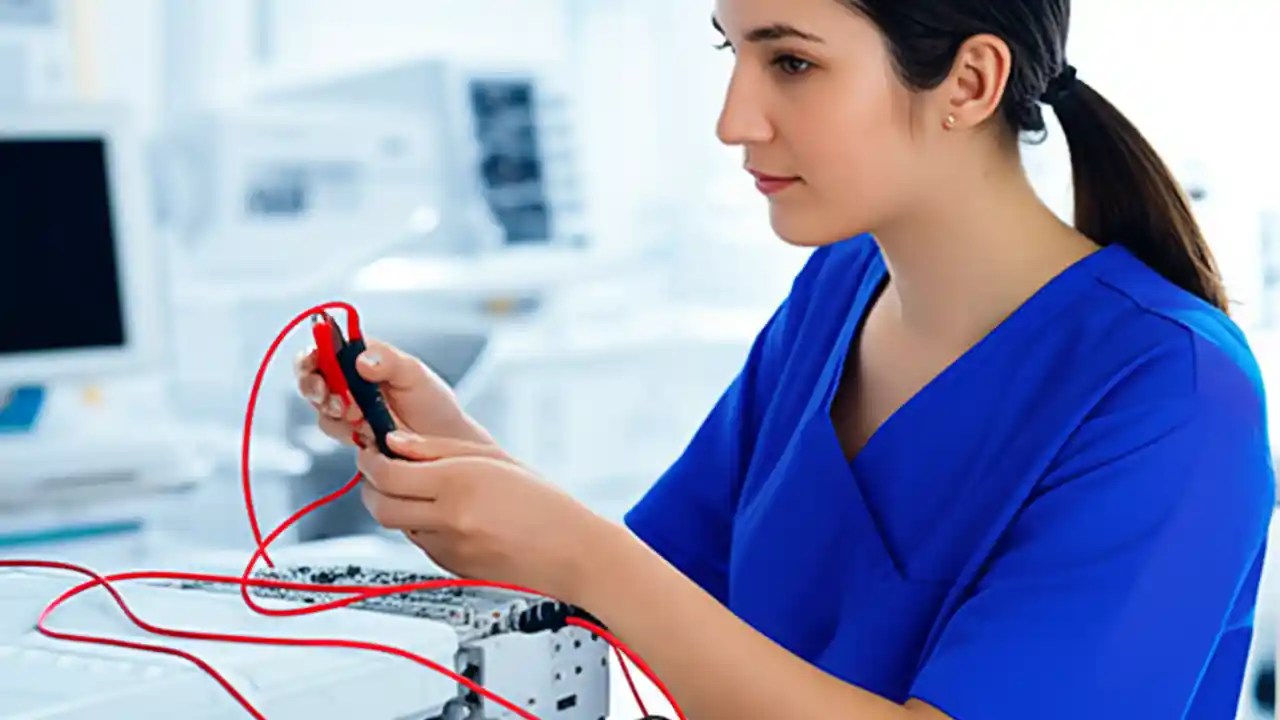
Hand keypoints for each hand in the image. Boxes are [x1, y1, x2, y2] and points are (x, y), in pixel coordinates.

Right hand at [294, 338, 495, 447]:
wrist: (444, 441)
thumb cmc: (432, 402)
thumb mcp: (414, 375)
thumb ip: (388, 362)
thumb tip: (361, 360)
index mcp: (361, 355)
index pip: (323, 348)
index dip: (312, 356)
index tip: (316, 367)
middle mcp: (349, 380)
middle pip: (312, 378)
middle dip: (315, 388)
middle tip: (335, 400)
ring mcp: (347, 407)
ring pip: (321, 408)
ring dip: (336, 413)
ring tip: (364, 417)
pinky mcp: (350, 432)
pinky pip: (335, 430)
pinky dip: (348, 431)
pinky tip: (370, 432)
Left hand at [356, 431, 608, 604]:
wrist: (572, 552)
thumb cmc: (545, 503)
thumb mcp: (494, 459)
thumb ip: (438, 448)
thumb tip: (395, 441)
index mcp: (458, 482)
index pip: (388, 473)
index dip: (370, 460)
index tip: (371, 451)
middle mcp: (449, 518)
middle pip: (379, 506)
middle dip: (369, 487)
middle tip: (376, 471)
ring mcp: (448, 547)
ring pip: (397, 526)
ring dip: (395, 506)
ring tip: (417, 490)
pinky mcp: (452, 567)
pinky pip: (420, 543)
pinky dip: (419, 526)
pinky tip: (443, 513)